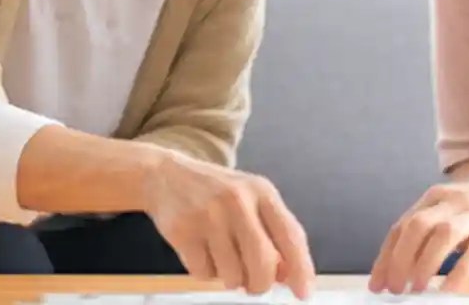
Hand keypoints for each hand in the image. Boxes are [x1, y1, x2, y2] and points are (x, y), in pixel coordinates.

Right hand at [144, 152, 314, 298]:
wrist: (165, 176)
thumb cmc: (216, 194)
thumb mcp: (250, 200)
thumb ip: (273, 233)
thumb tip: (287, 276)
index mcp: (262, 191)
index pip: (291, 235)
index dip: (301, 268)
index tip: (304, 293)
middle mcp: (238, 201)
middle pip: (263, 264)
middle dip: (260, 284)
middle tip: (253, 283)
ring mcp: (209, 216)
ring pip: (232, 276)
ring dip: (229, 277)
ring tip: (221, 255)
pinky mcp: (183, 232)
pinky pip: (204, 275)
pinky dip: (205, 272)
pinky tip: (201, 250)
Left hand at [369, 168, 468, 293]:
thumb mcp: (459, 208)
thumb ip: (435, 227)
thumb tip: (406, 260)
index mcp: (439, 197)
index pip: (402, 226)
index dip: (386, 256)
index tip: (377, 281)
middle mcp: (454, 202)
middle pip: (415, 228)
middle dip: (398, 261)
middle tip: (393, 289)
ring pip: (442, 236)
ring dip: (424, 265)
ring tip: (415, 289)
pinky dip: (458, 272)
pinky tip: (448, 290)